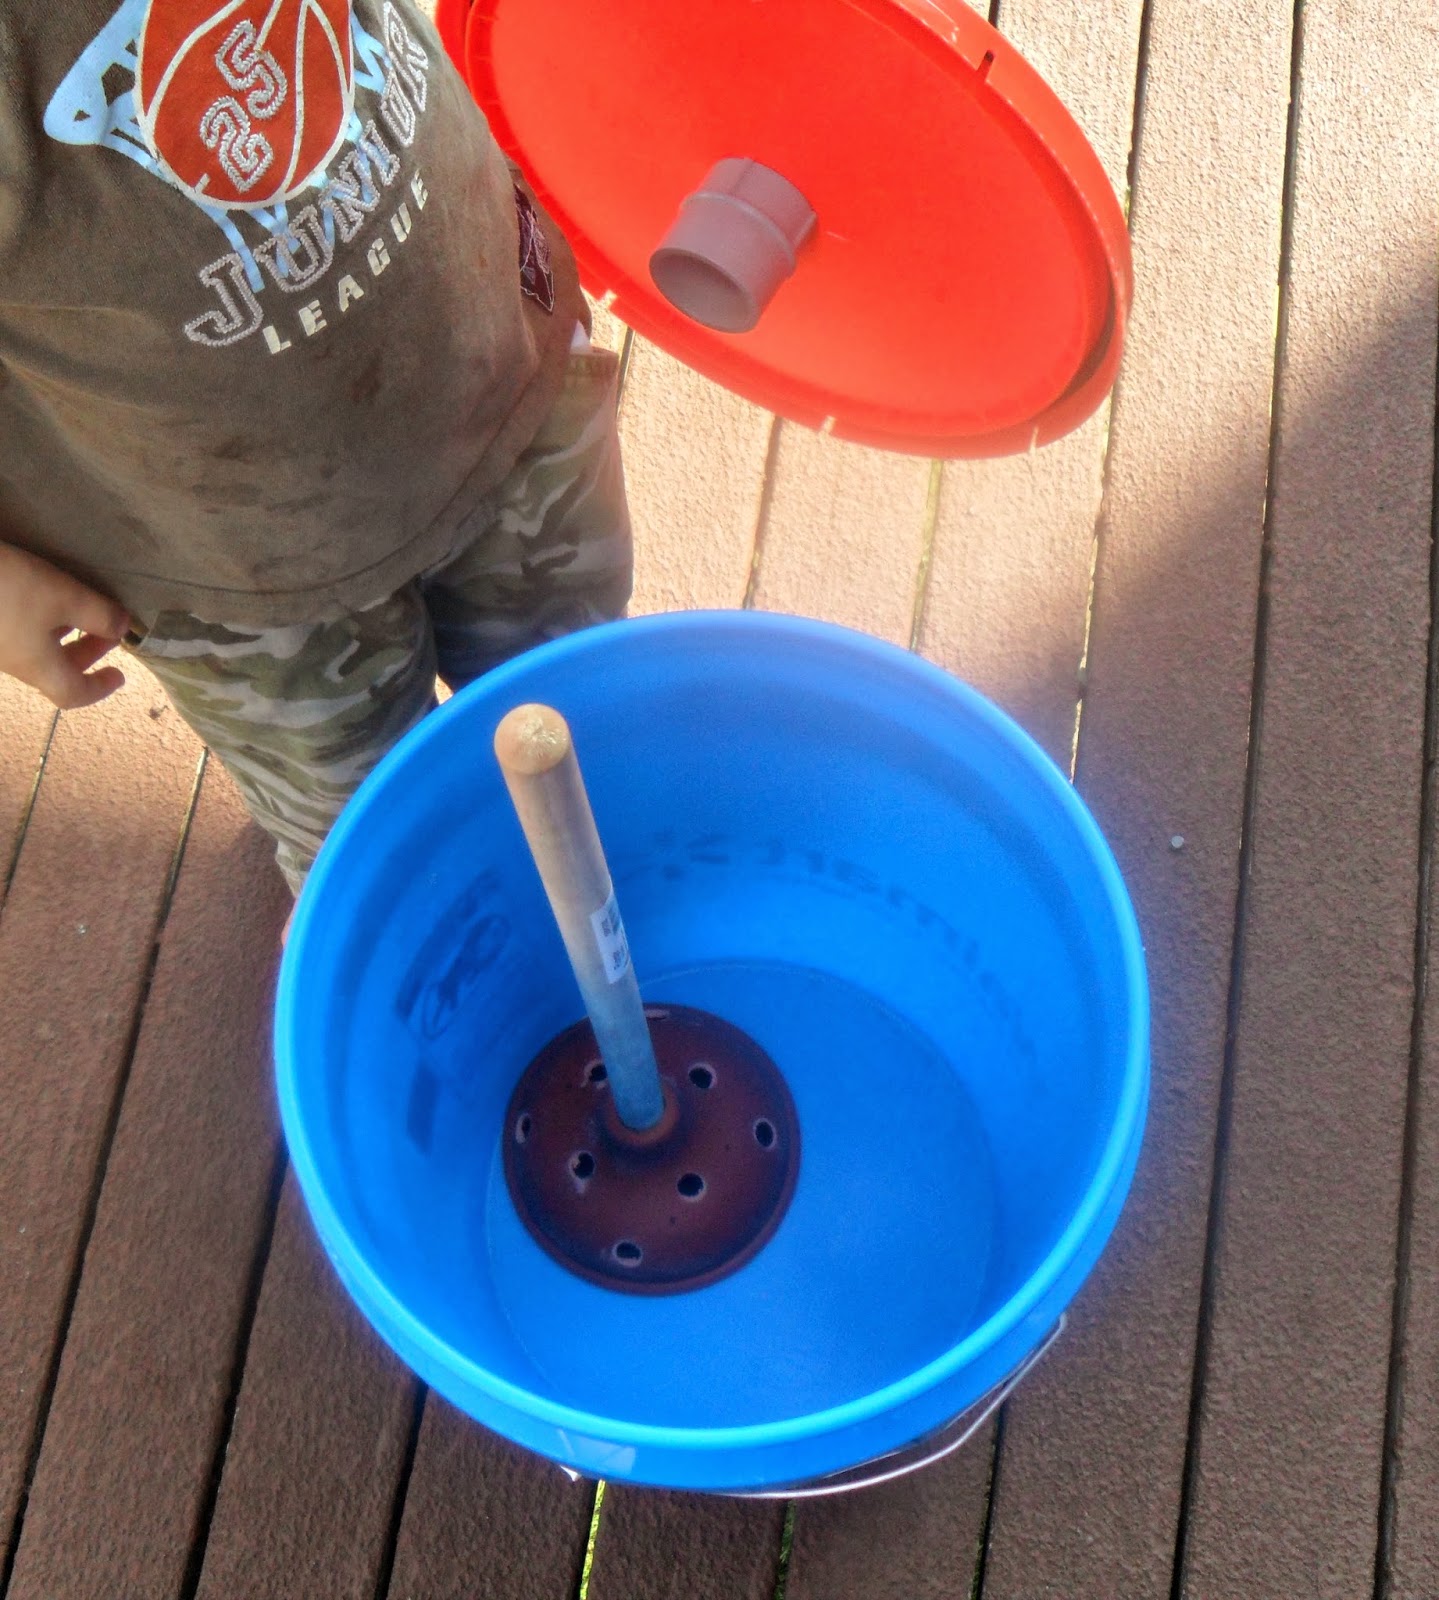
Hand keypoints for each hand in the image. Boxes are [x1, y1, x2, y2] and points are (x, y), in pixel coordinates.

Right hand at [0, 542, 130, 709]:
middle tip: (108, 629)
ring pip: (38, 650)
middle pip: (57, 671)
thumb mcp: (63, 597)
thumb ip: (99, 615)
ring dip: (65, 635)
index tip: (119, 674)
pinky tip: (43, 595)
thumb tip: (124, 629)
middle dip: (87, 653)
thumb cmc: (6, 588)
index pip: (73, 694)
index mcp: (36, 666)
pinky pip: (19, 633)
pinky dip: (41, 623)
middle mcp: (13, 662)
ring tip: (80, 606)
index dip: (99, 688)